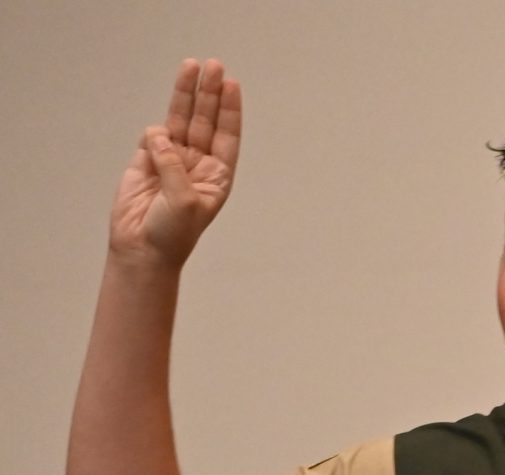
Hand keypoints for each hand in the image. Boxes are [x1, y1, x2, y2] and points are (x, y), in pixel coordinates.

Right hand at [110, 59, 242, 267]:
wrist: (141, 248)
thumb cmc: (172, 233)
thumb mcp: (183, 200)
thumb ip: (174, 166)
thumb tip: (160, 136)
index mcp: (218, 176)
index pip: (227, 135)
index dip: (230, 110)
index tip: (232, 85)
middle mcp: (198, 164)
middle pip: (205, 120)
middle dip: (209, 93)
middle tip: (214, 66)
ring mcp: (172, 160)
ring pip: (180, 120)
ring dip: (185, 94)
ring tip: (191, 67)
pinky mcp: (146, 159)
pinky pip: (152, 136)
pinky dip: (154, 135)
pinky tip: (155, 144)